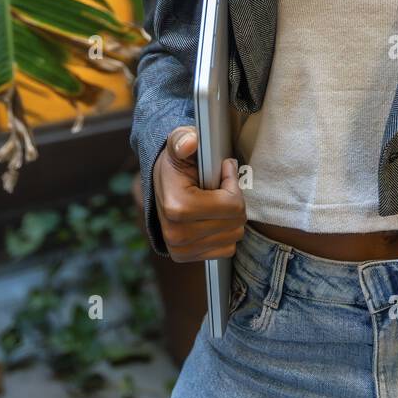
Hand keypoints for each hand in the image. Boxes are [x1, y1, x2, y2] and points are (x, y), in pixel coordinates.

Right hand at [154, 126, 245, 261]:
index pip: (232, 205)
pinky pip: (227, 249)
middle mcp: (176, 235)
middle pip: (236, 222)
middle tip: (219, 187)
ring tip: (214, 202)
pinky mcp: (186, 258)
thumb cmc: (176, 163)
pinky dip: (225, 233)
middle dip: (234, 200)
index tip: (223, 170)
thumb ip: (183, 139)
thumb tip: (189, 143)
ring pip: (234, 236)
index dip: (233, 183)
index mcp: (177, 207)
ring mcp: (181, 249)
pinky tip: (212, 218)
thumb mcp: (179, 144)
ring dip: (230, 217)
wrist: (160, 186)